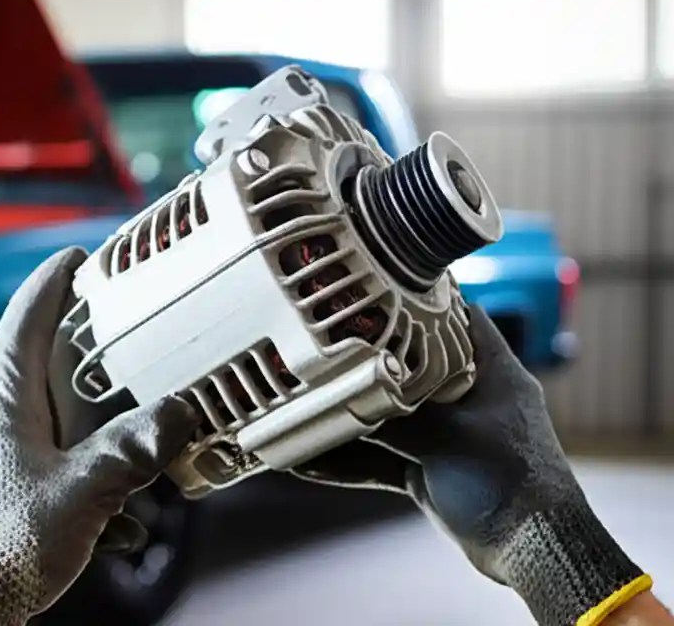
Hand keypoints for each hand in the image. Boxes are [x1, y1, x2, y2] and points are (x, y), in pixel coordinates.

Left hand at [0, 248, 199, 625]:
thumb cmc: (0, 548)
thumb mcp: (83, 492)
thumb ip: (133, 450)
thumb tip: (179, 414)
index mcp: (4, 405)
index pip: (26, 323)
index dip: (51, 284)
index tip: (76, 258)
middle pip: (46, 373)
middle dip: (93, 365)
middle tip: (130, 350)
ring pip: (56, 429)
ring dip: (99, 440)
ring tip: (140, 454)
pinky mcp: (2, 498)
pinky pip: (54, 474)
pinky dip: (90, 488)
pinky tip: (118, 523)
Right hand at [292, 307, 645, 625]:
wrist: (532, 550)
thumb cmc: (510, 482)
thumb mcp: (448, 437)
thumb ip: (394, 415)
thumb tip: (344, 400)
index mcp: (492, 373)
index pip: (460, 317)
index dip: (423, 298)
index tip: (379, 286)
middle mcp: (469, 399)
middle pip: (410, 367)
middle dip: (367, 363)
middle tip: (321, 347)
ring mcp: (447, 436)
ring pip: (388, 417)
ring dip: (350, 420)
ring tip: (304, 410)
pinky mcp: (429, 470)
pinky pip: (381, 459)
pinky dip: (350, 461)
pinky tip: (310, 461)